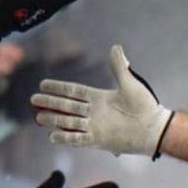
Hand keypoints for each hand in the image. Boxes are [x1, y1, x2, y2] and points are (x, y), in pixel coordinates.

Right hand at [32, 44, 172, 156]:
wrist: (154, 128)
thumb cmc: (145, 106)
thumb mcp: (130, 84)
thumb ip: (119, 67)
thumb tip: (115, 48)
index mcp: (99, 98)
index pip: (74, 91)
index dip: (58, 88)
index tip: (43, 84)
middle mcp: (94, 112)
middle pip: (66, 107)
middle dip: (50, 103)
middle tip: (33, 100)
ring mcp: (95, 126)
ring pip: (69, 122)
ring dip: (53, 120)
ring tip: (38, 117)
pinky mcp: (98, 140)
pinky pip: (78, 139)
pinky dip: (66, 138)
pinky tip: (52, 137)